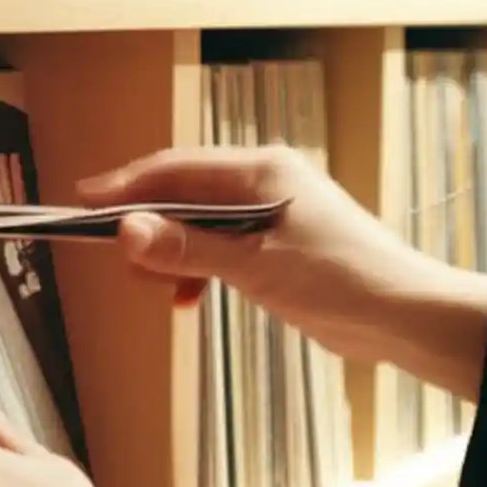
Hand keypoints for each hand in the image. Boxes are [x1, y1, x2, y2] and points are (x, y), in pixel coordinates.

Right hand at [77, 146, 486, 397]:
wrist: (403, 316)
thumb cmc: (339, 280)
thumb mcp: (254, 265)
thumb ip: (187, 248)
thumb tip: (126, 232)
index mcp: (261, 171)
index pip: (176, 169)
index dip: (127, 185)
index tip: (83, 199)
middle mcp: (262, 183)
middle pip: (182, 196)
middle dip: (147, 227)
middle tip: (119, 259)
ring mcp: (268, 214)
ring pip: (196, 226)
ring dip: (170, 255)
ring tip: (155, 287)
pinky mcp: (273, 246)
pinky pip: (216, 250)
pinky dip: (195, 272)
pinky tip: (186, 299)